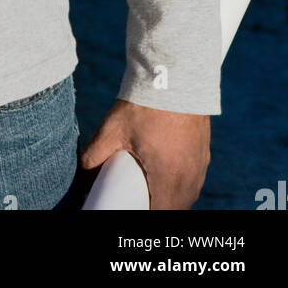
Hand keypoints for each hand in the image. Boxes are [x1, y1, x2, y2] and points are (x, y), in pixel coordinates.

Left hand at [81, 99, 210, 208]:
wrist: (174, 74)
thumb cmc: (144, 103)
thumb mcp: (112, 129)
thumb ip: (94, 154)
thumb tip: (83, 174)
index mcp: (168, 178)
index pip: (160, 214)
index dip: (144, 214)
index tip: (132, 208)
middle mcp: (189, 177)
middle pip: (176, 208)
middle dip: (157, 208)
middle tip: (138, 201)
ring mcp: (200, 166)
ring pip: (187, 196)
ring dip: (172, 199)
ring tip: (151, 193)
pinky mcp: (204, 154)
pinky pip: (194, 181)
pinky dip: (182, 185)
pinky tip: (168, 178)